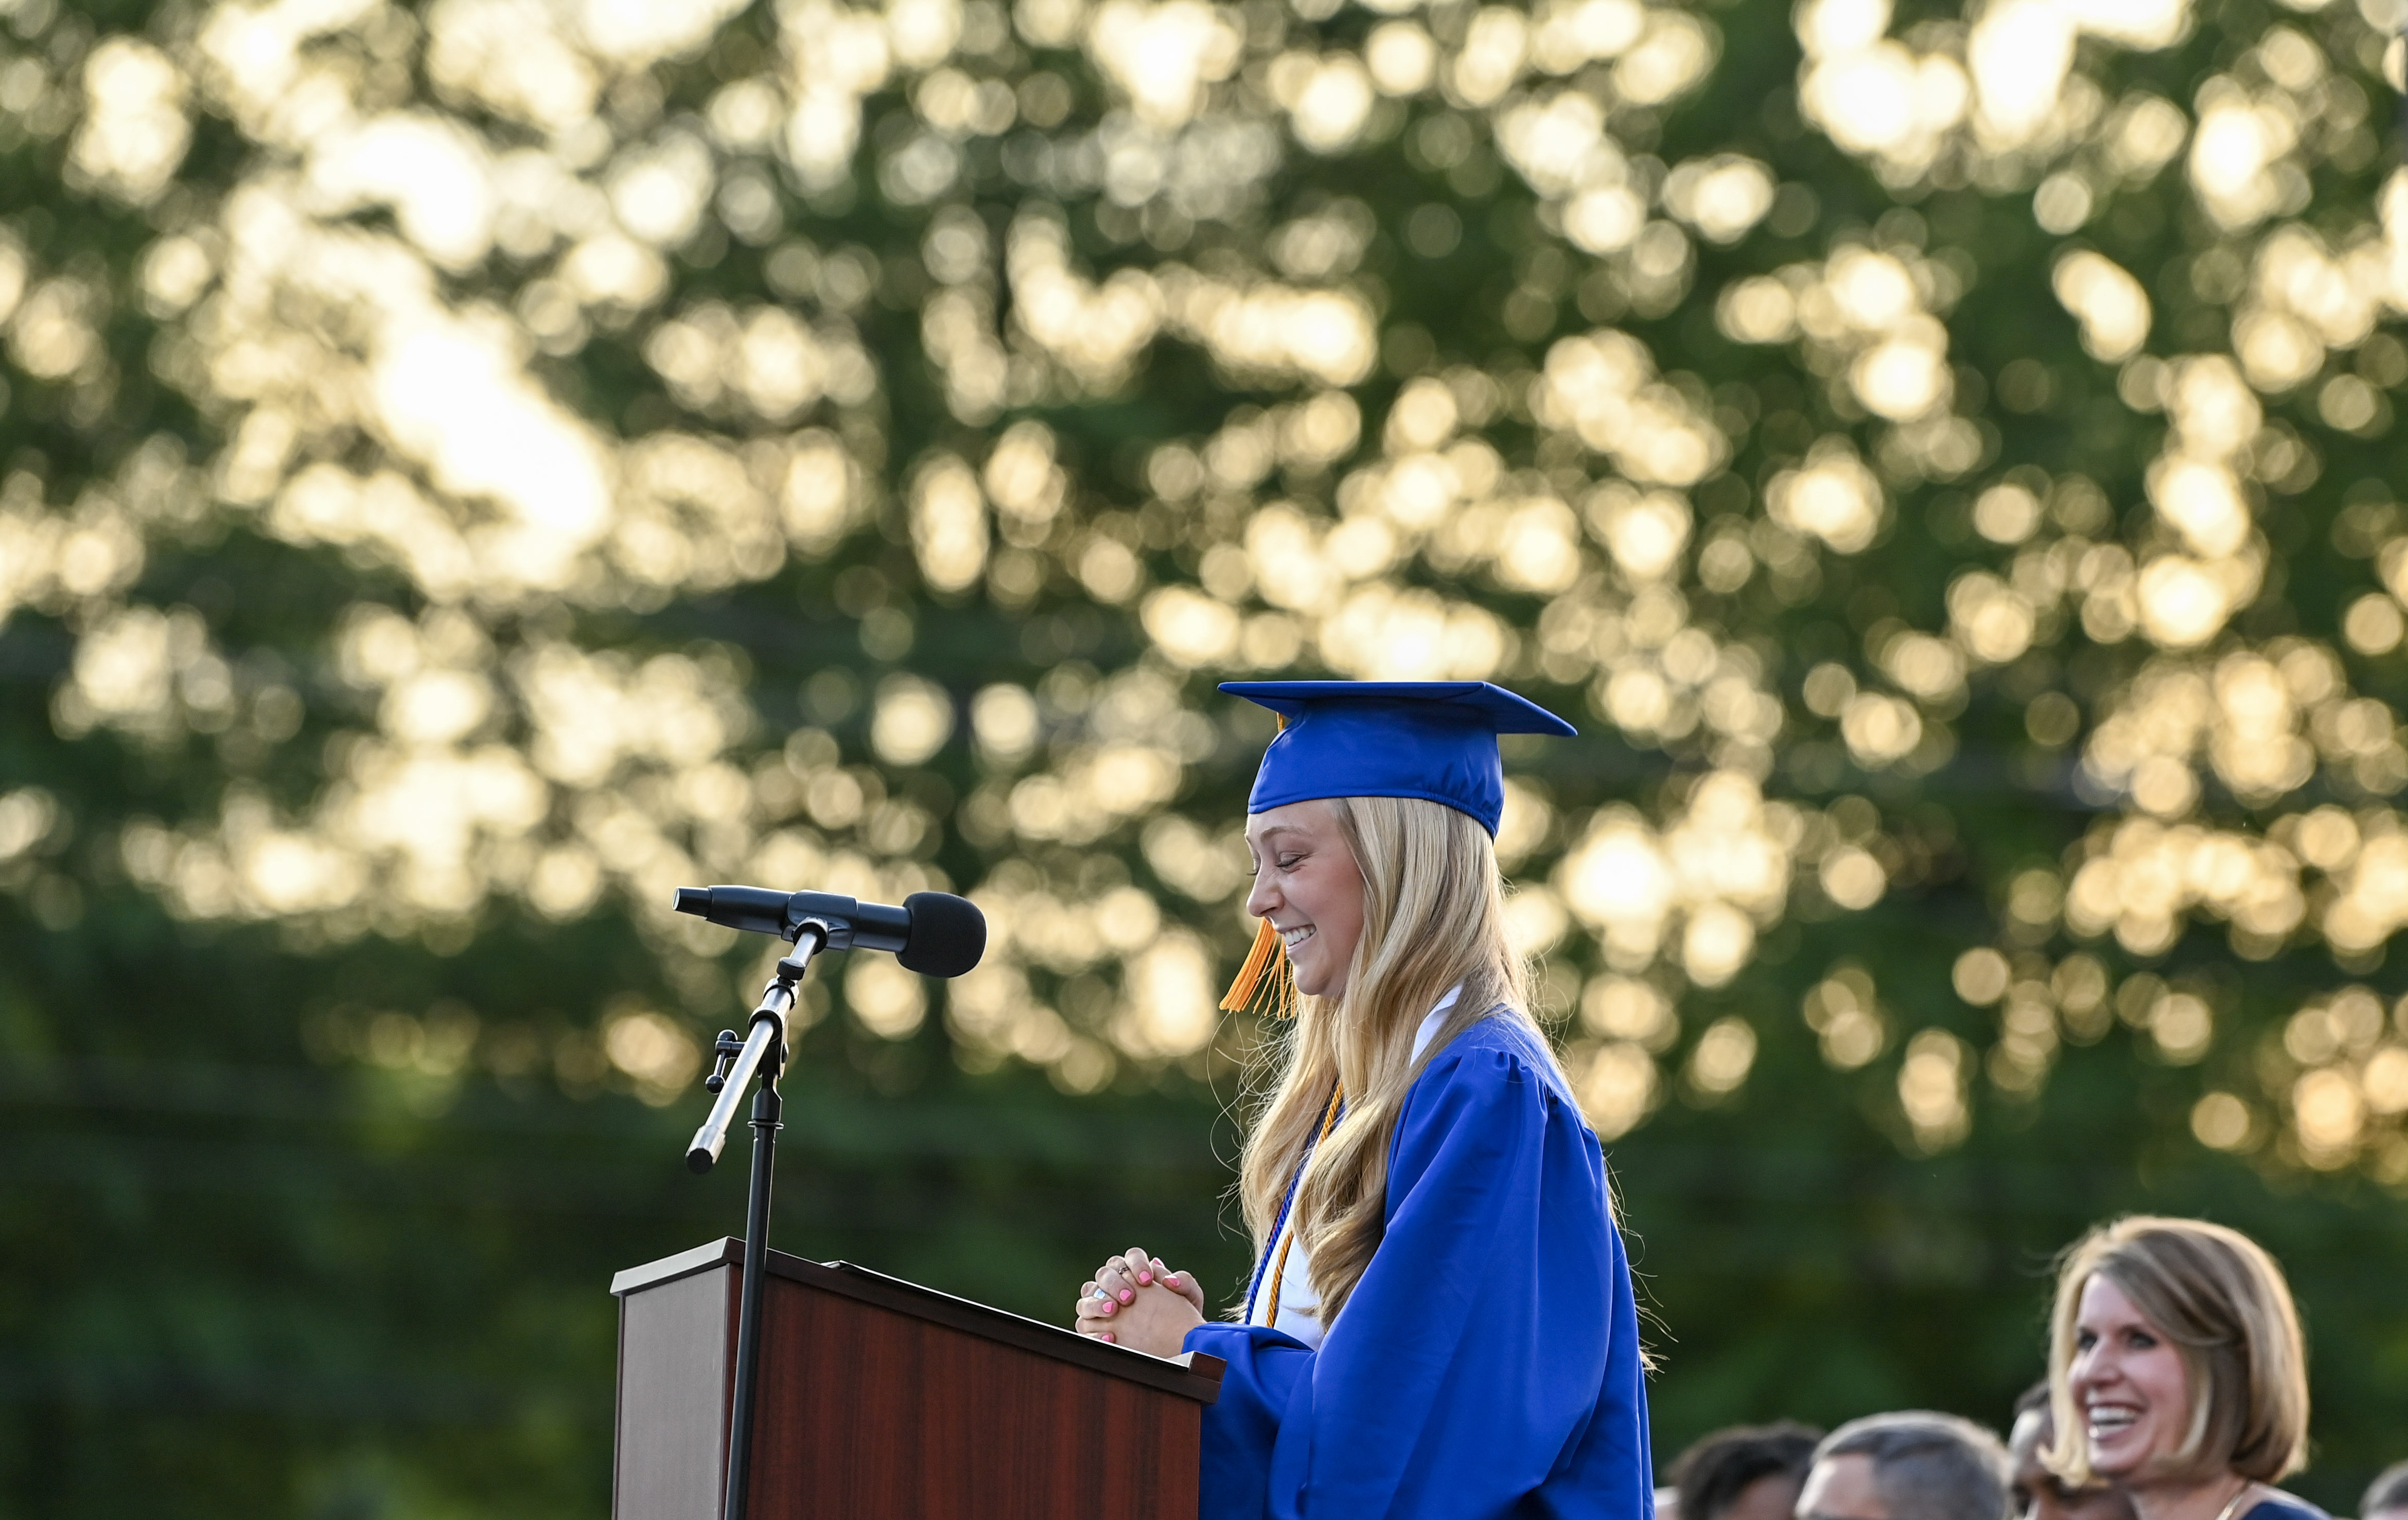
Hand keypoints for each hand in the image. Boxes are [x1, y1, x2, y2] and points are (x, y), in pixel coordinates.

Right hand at [1073, 1245, 1206, 1356]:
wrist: (1176, 1344)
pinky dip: (1094, 1331)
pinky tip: (1110, 1337)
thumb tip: (1169, 1279)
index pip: (1130, 1257)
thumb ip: (1185, 1283)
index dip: (1136, 1264)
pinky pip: (1084, 1325)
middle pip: (1105, 1273)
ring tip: (1112, 1310)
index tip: (1147, 1280)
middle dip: (1115, 1283)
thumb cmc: (1181, 1317)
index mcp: (1135, 1271)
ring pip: (1087, 1295)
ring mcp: (1099, 1305)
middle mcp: (1113, 1285)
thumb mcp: (1190, 1300)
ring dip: (1096, 1301)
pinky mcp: (1093, 1328)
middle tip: (1129, 1297)